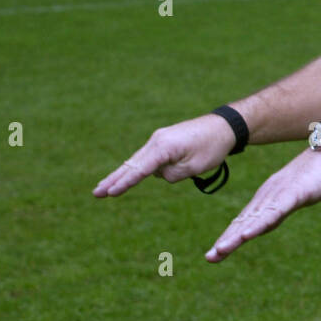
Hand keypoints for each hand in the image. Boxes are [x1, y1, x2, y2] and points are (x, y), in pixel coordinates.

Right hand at [93, 113, 237, 197]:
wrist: (224, 126)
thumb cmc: (211, 148)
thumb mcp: (193, 168)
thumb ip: (171, 175)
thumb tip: (157, 174)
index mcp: (164, 147)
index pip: (141, 170)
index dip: (125, 183)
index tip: (110, 193)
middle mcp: (157, 140)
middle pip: (132, 164)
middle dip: (114, 179)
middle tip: (96, 193)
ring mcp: (159, 139)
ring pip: (138, 161)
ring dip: (123, 175)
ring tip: (105, 189)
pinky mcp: (164, 140)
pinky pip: (148, 158)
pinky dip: (137, 168)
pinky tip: (126, 178)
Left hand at [205, 148, 320, 262]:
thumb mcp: (299, 192)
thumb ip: (284, 204)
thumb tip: (273, 216)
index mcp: (270, 196)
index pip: (246, 220)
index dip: (230, 236)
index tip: (215, 254)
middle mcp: (270, 194)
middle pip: (245, 221)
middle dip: (227, 240)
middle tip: (210, 258)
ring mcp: (281, 193)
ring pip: (255, 218)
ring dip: (237, 235)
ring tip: (220, 250)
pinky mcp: (295, 192)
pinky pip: (275, 211)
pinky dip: (260, 224)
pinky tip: (247, 235)